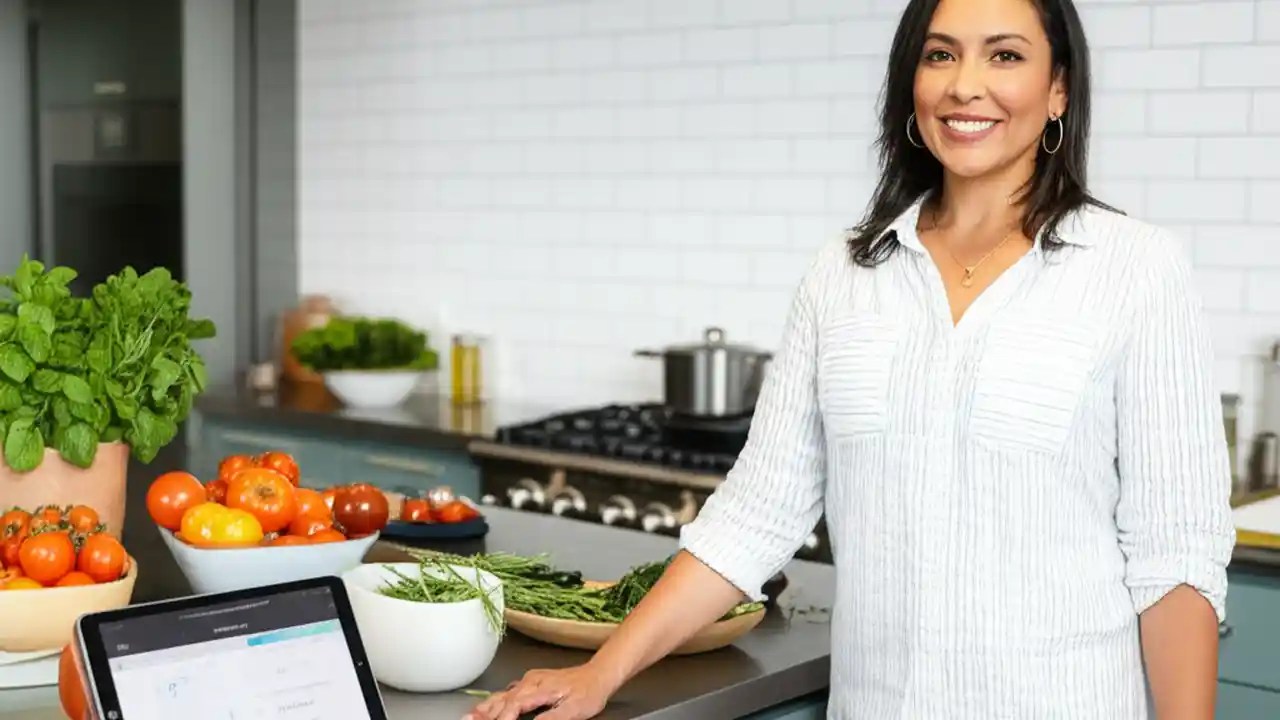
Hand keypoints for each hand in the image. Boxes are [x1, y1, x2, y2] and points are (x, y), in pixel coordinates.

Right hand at [464, 664, 612, 719]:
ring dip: (486, 706)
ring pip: (503, 694)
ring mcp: (530, 681)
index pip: (514, 705)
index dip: (502, 719)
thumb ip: (551, 719)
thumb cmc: (589, 692)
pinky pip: (509, 691)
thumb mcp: (574, 710)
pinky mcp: (532, 682)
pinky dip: (496, 700)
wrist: (598, 675)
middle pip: (503, 699)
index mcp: (540, 688)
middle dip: (485, 713)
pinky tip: (488, 706)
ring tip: (471, 716)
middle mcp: (531, 682)